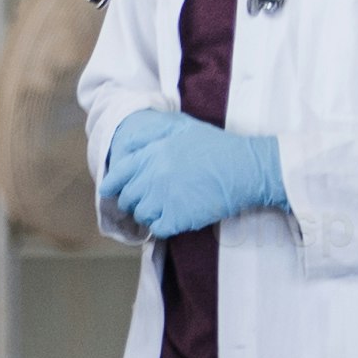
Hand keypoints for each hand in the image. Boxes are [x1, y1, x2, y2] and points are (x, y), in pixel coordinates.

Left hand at [101, 109, 288, 239]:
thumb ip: (154, 132)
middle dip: (134, 200)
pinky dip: (163, 226)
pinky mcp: (177, 217)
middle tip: (149, 199)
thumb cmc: (218, 146)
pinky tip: (174, 218)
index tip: (111, 191)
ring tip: (164, 208)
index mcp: (153, 153)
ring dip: (149, 214)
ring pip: (140, 214)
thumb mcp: (183, 128)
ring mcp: (164, 198)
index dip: (112, 185)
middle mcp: (153, 175)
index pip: (118, 174)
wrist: (246, 168)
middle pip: (128, 197)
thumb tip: (130, 140)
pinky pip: (157, 229)